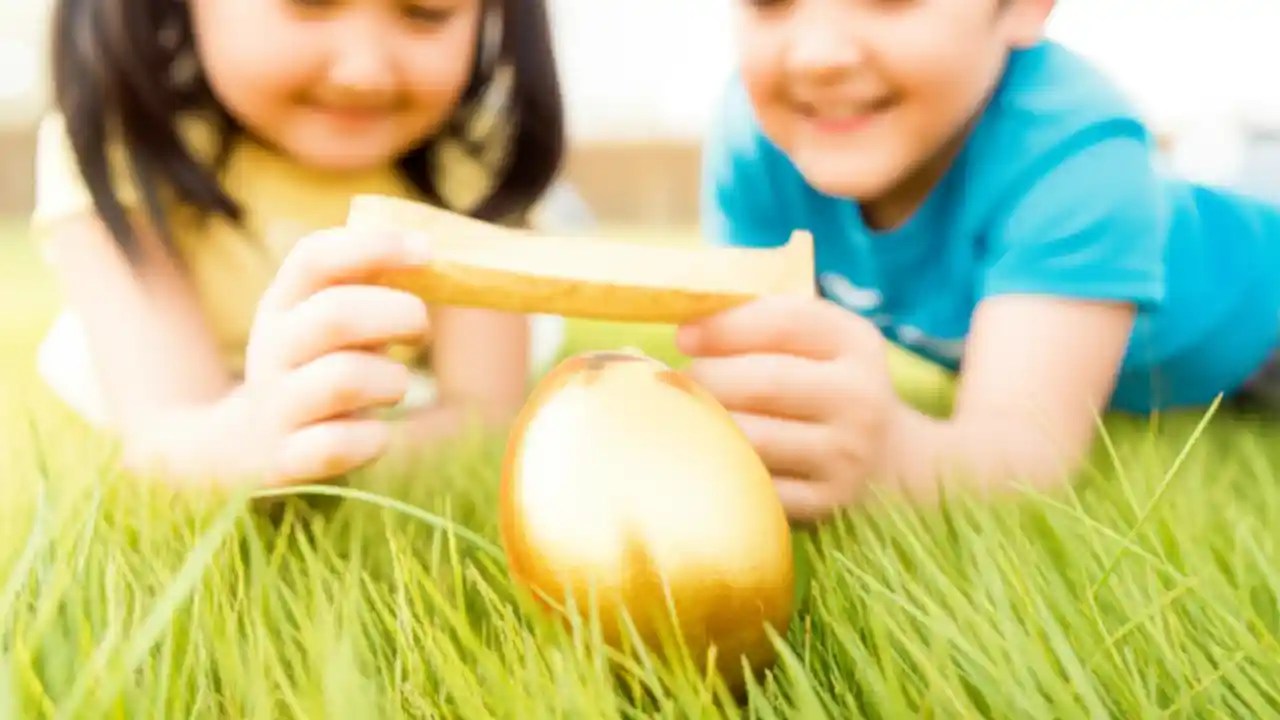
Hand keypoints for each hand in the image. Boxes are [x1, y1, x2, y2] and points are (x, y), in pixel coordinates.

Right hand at [236, 227, 433, 485]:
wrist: (244, 451)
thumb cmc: (315, 369)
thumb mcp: (327, 321)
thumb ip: (368, 286)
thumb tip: (428, 251)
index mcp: (281, 304)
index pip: (314, 258)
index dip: (373, 247)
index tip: (425, 250)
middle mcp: (271, 350)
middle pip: (335, 316)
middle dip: (397, 314)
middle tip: (419, 328)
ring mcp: (276, 407)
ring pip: (343, 379)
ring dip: (391, 379)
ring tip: (393, 385)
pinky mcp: (286, 460)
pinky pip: (339, 445)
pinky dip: (372, 438)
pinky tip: (375, 433)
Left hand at [676, 296, 902, 520]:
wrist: (886, 457)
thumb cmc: (824, 383)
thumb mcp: (815, 341)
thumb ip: (760, 322)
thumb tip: (688, 328)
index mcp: (855, 342)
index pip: (783, 323)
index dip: (723, 327)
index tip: (684, 337)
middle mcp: (859, 397)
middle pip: (762, 383)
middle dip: (706, 379)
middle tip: (680, 382)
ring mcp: (846, 455)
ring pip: (751, 438)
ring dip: (707, 424)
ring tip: (691, 415)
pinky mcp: (825, 502)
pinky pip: (754, 484)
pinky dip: (724, 467)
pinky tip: (715, 454)